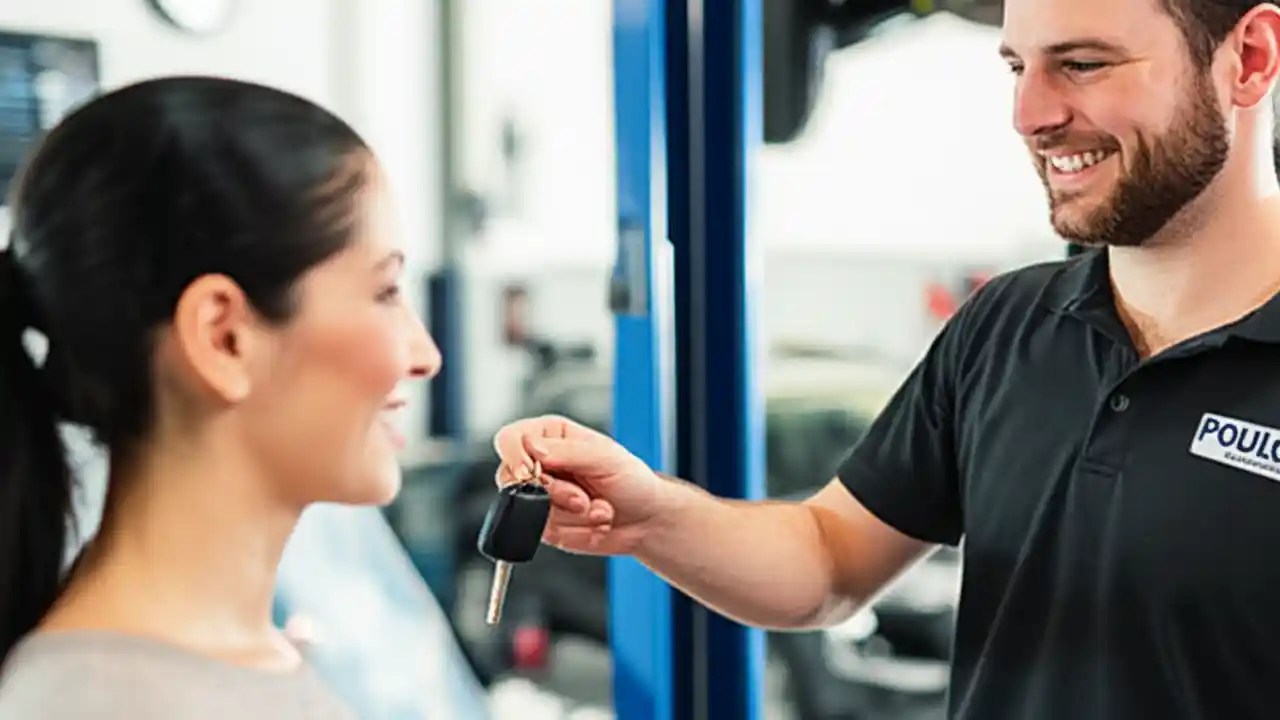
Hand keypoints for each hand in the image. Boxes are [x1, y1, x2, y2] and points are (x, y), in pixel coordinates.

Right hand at [492, 414, 670, 554]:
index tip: (532, 473)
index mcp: (550, 436)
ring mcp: (540, 497)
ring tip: (598, 507)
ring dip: (572, 516)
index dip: (515, 457)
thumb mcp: (605, 457)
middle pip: (513, 480)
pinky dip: (575, 531)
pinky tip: (593, 522)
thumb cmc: (631, 480)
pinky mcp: (545, 525)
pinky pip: (544, 533)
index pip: (510, 439)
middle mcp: (540, 465)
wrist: (646, 519)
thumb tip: (533, 448)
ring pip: (530, 511)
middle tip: (583, 498)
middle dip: (555, 494)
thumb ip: (568, 452)